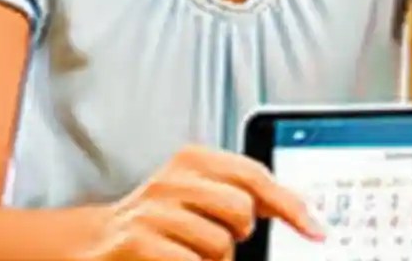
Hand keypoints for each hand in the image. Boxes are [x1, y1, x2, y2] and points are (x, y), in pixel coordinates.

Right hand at [77, 145, 322, 260]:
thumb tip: (304, 213)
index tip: (317, 230)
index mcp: (194, 160)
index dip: (292, 205)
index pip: (255, 176)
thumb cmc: (161, 222)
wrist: (94, 244)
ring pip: (219, 245)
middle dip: (238, 236)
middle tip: (217, 242)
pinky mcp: (135, 243)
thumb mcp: (202, 197)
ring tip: (190, 256)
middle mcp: (172, 179)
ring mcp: (151, 211)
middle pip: (241, 211)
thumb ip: (247, 196)